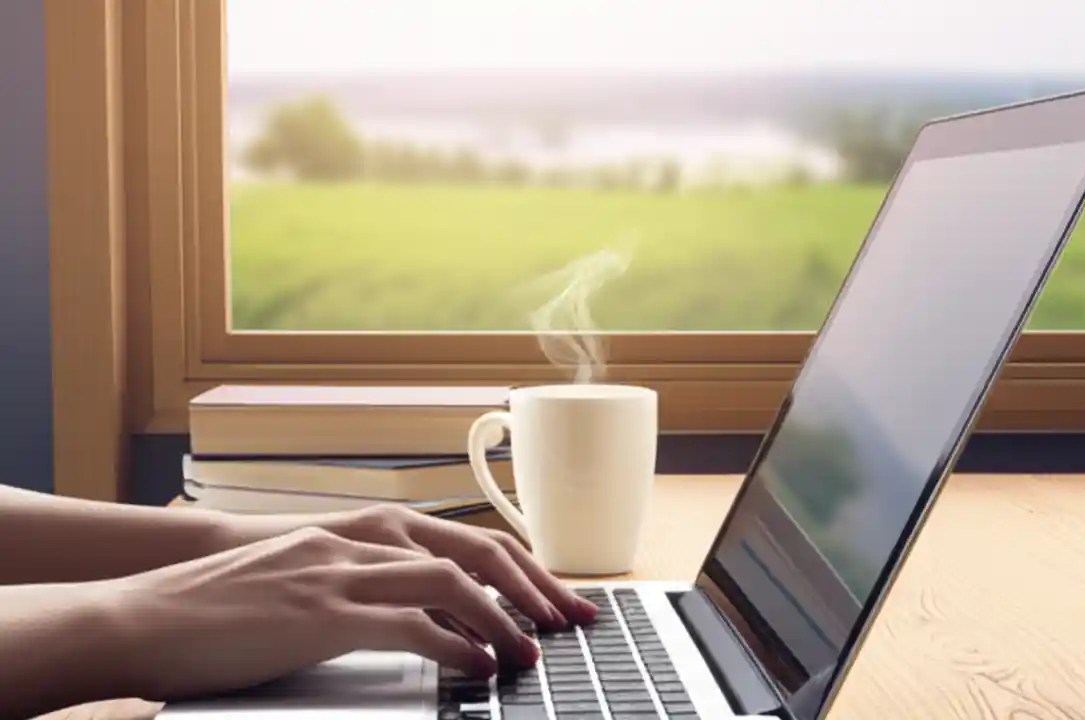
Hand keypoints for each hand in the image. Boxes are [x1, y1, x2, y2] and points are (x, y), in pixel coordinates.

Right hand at [103, 527, 540, 700]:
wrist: (149, 609)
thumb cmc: (229, 600)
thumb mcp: (311, 577)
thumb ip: (368, 584)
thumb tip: (430, 615)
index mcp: (366, 530)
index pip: (469, 538)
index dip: (524, 566)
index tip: (559, 595)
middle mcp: (363, 541)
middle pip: (476, 550)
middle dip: (534, 585)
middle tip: (572, 618)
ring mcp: (342, 572)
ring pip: (452, 582)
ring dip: (503, 618)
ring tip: (531, 650)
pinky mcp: (320, 614)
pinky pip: (410, 625)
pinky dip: (457, 646)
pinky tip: (479, 668)